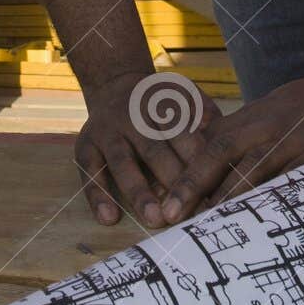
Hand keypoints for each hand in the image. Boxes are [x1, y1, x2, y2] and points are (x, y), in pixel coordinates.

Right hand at [75, 68, 221, 228]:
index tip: (211, 192)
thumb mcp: (183, 95)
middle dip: (171, 181)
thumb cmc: (160, 102)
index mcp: (160, 104)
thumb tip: (218, 134)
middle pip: (154, 150)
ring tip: (154, 219)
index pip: (182, 135)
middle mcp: (132, 117)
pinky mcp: (85, 145)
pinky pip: (89, 172)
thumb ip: (203, 112)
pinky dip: (97, 195)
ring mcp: (106, 132)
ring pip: (122, 162)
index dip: (196, 163)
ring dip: (138, 191)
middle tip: (187, 213)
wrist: (114, 84)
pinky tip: (109, 218)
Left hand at [170, 71, 303, 213]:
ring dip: (228, 199)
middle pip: (224, 152)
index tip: (166, 198)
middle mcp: (272, 123)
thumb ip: (249, 129)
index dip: (187, 169)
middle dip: (194, 184)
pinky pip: (295, 182)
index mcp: (258, 113)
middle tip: (171, 215)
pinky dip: (275, 203)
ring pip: (255, 169)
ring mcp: (298, 138)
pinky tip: (261, 226)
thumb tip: (211, 152)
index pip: (213, 141)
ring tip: (206, 227)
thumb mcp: (279, 107)